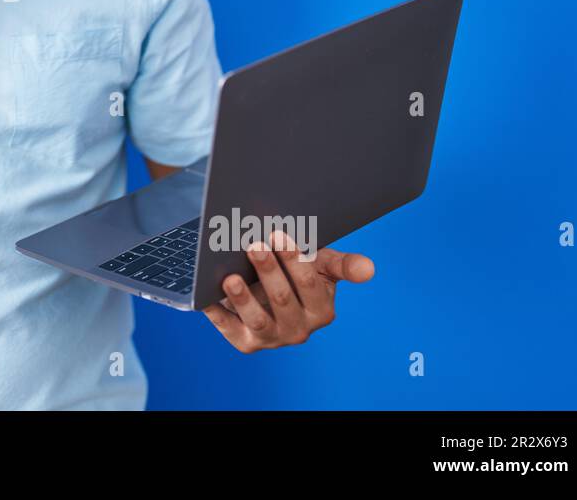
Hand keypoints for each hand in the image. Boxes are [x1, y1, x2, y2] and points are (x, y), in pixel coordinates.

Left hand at [202, 228, 374, 351]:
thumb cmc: (297, 275)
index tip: (279, 233)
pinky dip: (218, 315)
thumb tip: (369, 269)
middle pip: (282, 299)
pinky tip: (207, 297)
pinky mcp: (245, 343)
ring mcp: (271, 338)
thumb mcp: (322, 266)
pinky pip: (230, 329)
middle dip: (269, 271)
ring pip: (258, 319)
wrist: (269, 291)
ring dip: (244, 298)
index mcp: (322, 311)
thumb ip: (344, 266)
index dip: (295, 259)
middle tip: (253, 245)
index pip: (309, 284)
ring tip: (230, 277)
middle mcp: (299, 330)